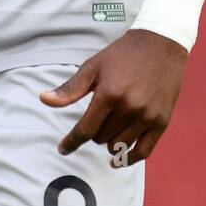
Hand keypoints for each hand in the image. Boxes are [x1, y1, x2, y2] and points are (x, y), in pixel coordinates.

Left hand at [39, 30, 187, 164]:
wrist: (160, 44)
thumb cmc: (123, 55)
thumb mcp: (93, 67)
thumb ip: (70, 89)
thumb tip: (44, 100)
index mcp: (109, 94)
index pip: (85, 130)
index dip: (71, 142)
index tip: (63, 149)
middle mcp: (129, 108)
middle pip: (100, 138)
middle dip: (93, 132)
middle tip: (98, 117)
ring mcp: (147, 117)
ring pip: (118, 146)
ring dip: (108, 141)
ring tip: (109, 127)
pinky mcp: (161, 122)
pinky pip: (143, 152)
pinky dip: (128, 159)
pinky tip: (118, 160)